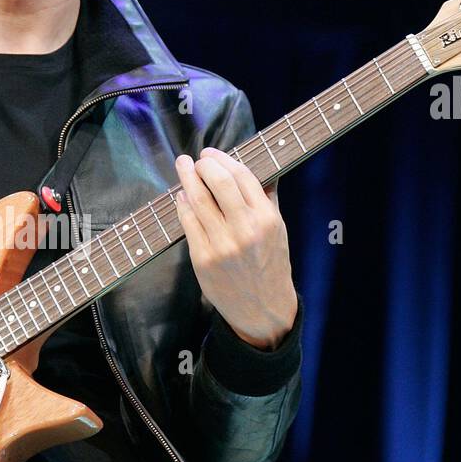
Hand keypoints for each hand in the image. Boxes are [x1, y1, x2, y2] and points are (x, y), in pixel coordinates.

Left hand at [174, 147, 297, 348]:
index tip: (211, 153)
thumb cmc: (270, 265)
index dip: (222, 159)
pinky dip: (182, 205)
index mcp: (266, 218)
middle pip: (217, 182)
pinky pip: (187, 223)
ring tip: (183, 167)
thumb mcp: (278, 230)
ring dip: (186, 178)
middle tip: (196, 160)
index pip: (241, 175)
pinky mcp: (202, 258)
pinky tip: (181, 197)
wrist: (263, 308)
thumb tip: (252, 168)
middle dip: (202, 164)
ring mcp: (221, 245)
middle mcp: (244, 229)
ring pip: (198, 200)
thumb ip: (266, 199)